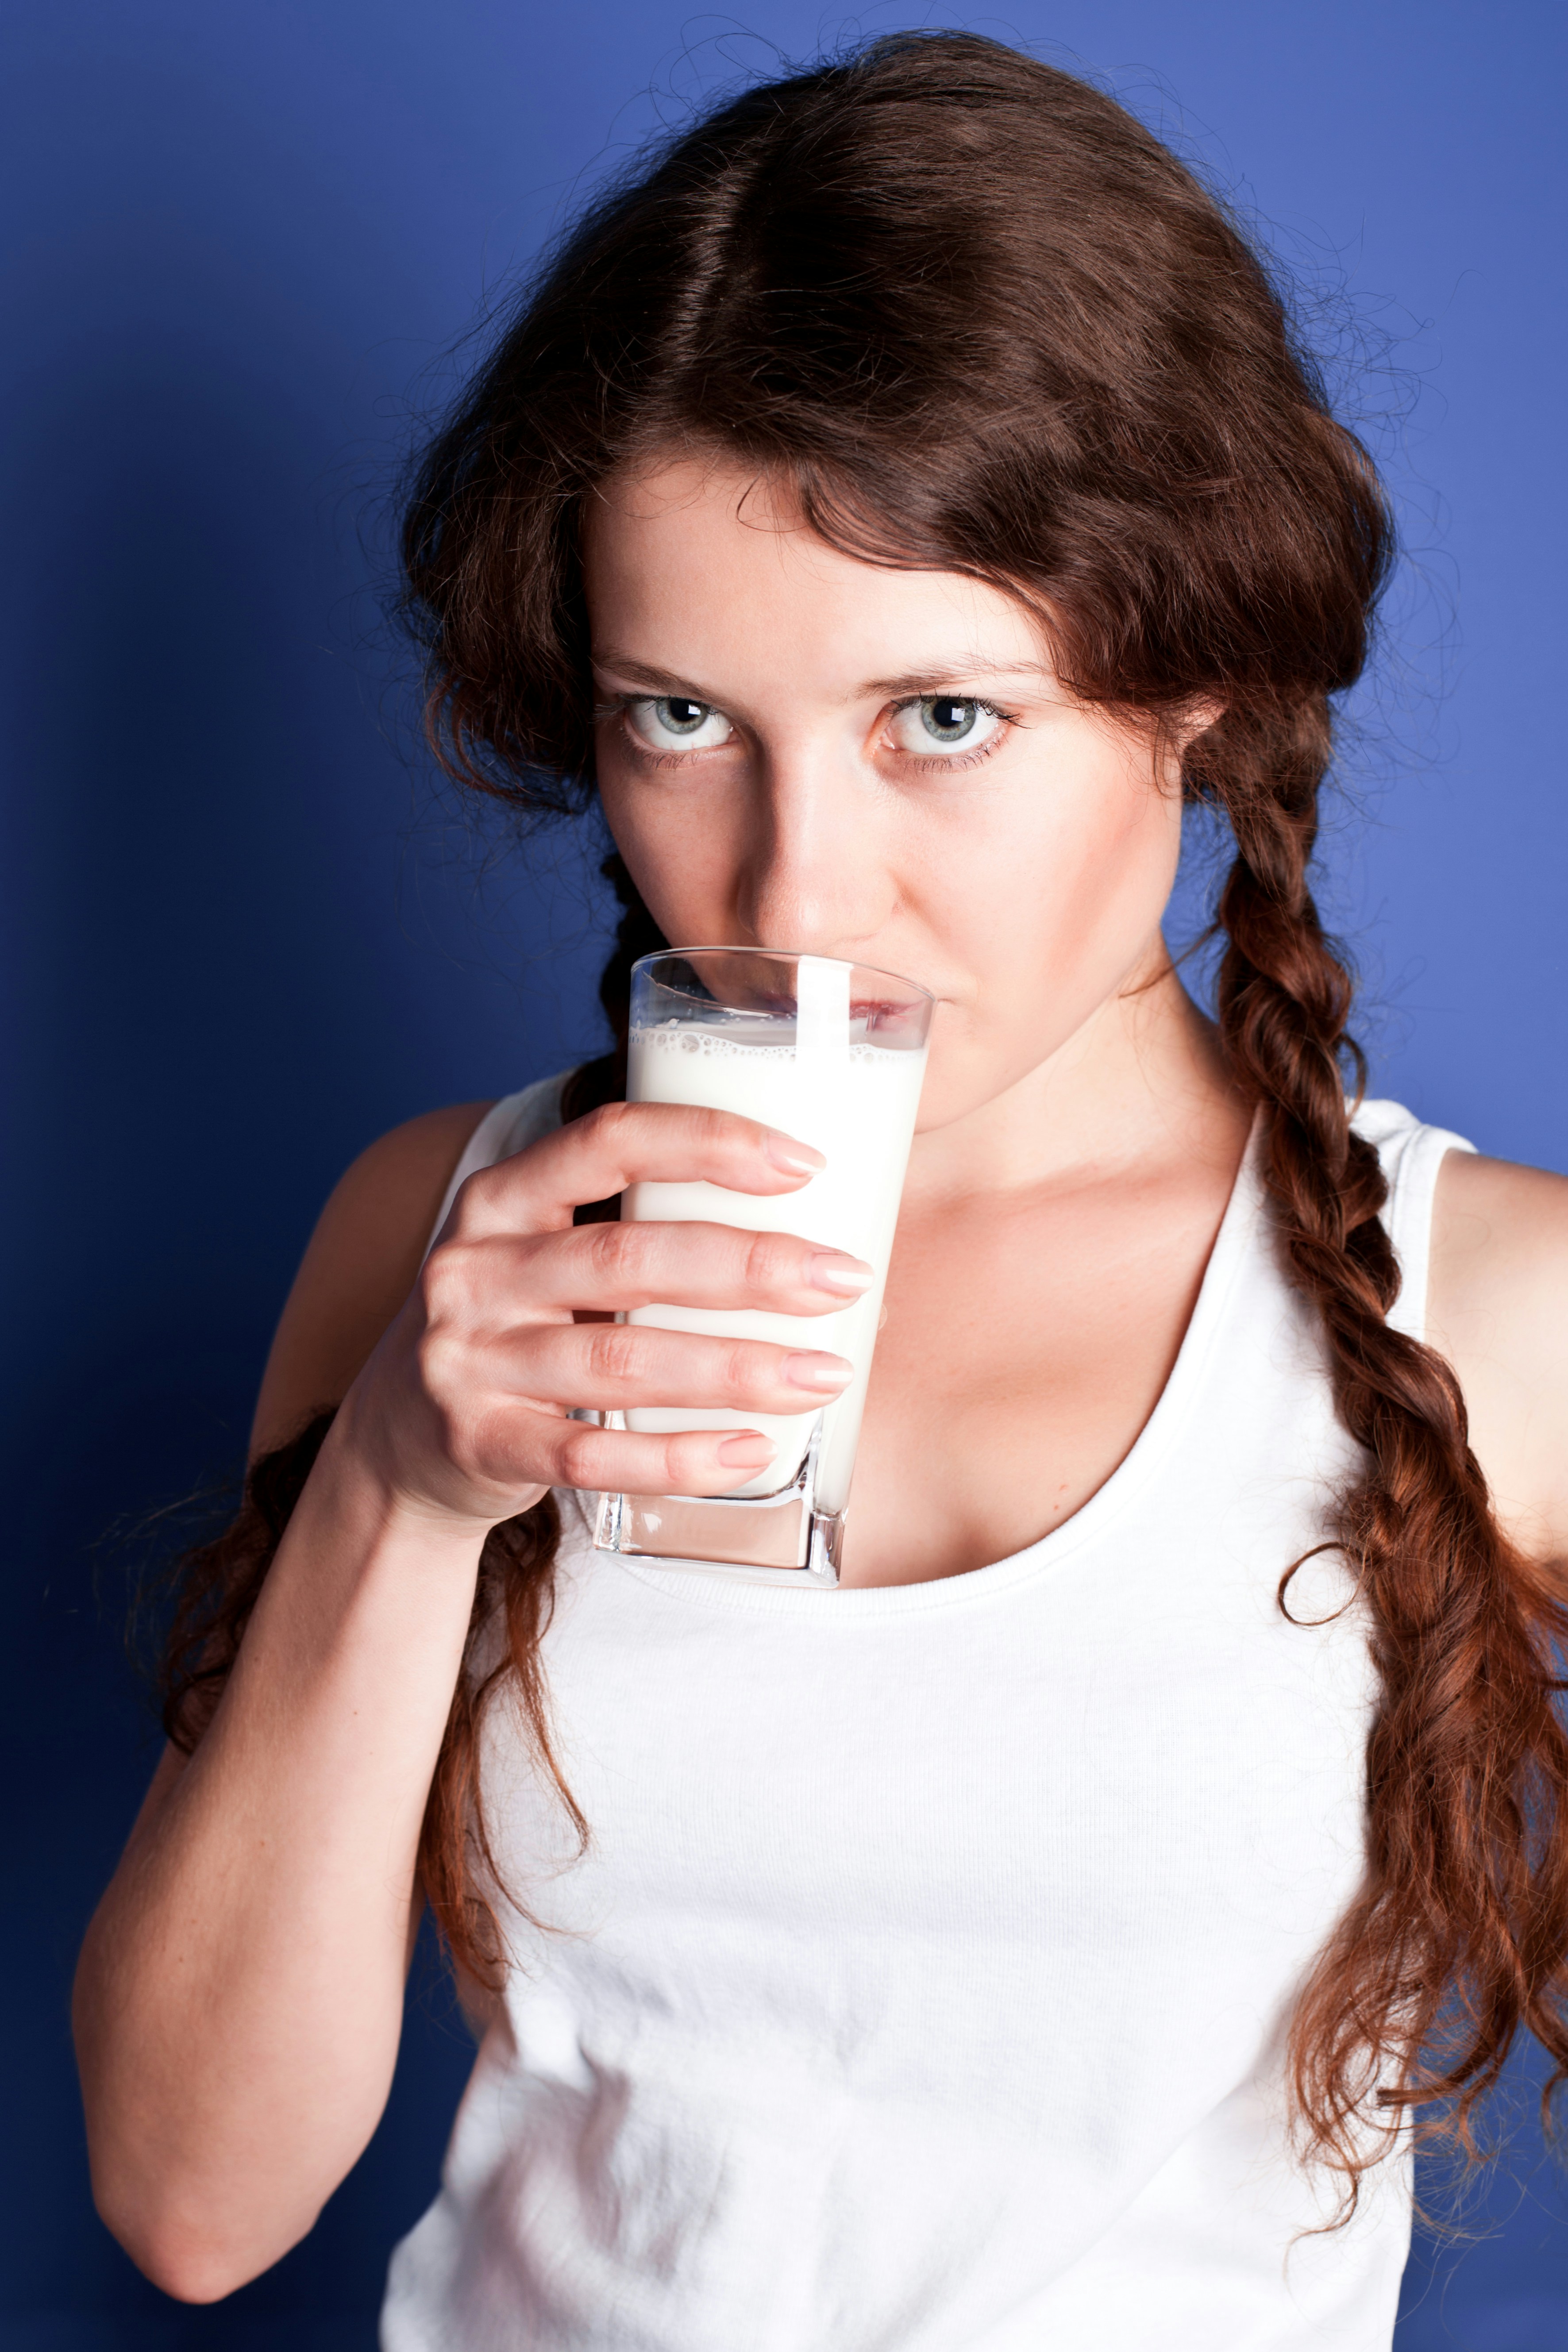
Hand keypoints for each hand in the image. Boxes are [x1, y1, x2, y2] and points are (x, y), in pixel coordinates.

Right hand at [335, 1101, 869, 1528]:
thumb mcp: (550, 1254)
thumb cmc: (521, 1327)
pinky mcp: (477, 1444)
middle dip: (749, 1265)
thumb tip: (826, 1253)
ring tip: (825, 1374)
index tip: (804, 1164)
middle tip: (844, 1278)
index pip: (607, 1140)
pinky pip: (591, 1456)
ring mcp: (468, 1359)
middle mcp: (476, 1268)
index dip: (708, 1143)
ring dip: (735, 1367)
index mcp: (503, 1197)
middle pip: (626, 1255)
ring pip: (618, 1359)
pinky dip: (679, 1458)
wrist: (397, 1437)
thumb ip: (648, 1235)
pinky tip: (753, 1451)